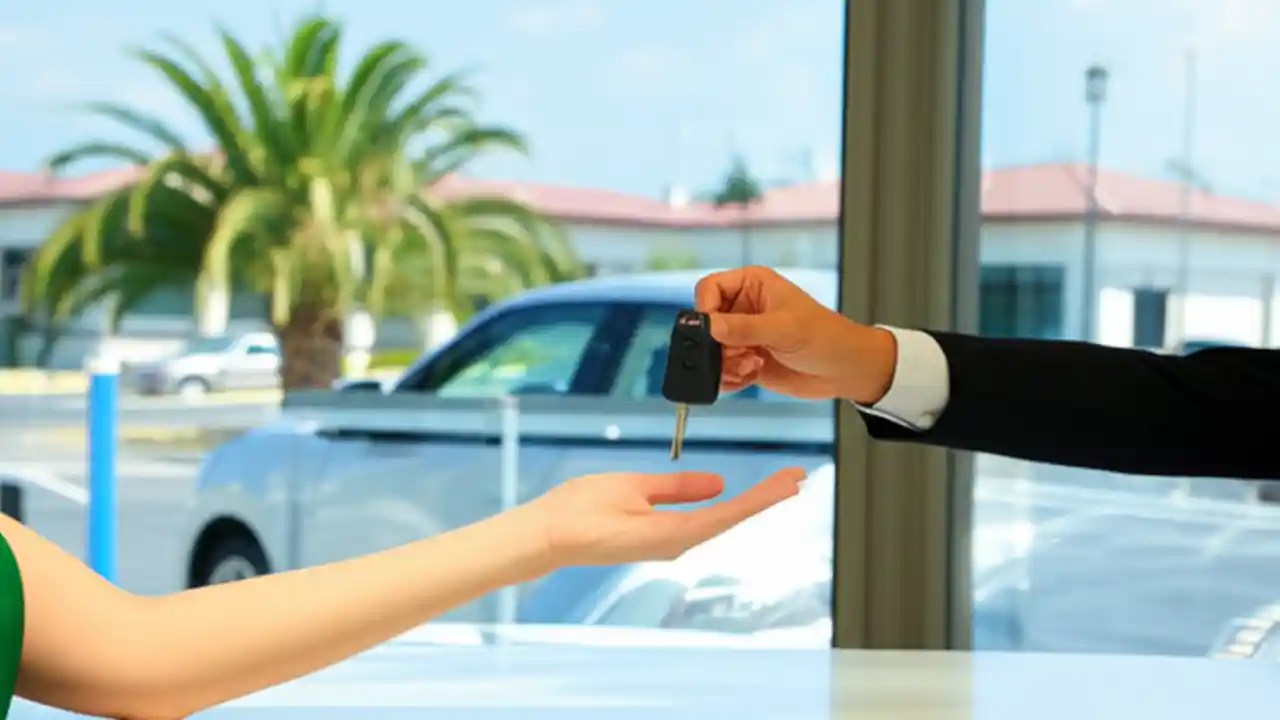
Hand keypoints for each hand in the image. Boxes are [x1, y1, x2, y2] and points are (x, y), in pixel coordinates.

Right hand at [528, 467, 805, 567]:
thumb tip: (718, 485)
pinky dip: (725, 508)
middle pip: (731, 518)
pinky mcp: (656, 538)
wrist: (545, 537)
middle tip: (798, 477)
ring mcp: (666, 544)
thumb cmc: (578, 510)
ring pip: (719, 521)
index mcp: (671, 533)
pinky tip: (735, 498)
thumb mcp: (630, 487)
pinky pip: (699, 521)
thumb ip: (676, 487)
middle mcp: (675, 544)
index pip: (730, 513)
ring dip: (748, 503)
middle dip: (765, 497)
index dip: (763, 496)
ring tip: (778, 485)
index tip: (791, 482)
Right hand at [695, 266, 896, 403]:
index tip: (711, 332)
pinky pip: (722, 370)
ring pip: (711, 350)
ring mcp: (745, 335)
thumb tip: (708, 326)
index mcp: (753, 284)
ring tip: (749, 368)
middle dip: (715, 344)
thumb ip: (743, 327)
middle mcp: (745, 307)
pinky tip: (749, 377)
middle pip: (706, 322)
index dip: (705, 309)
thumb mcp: (784, 329)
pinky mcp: (747, 360)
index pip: (710, 288)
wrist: (847, 370)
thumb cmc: (827, 337)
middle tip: (736, 356)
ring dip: (724, 364)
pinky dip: (729, 378)